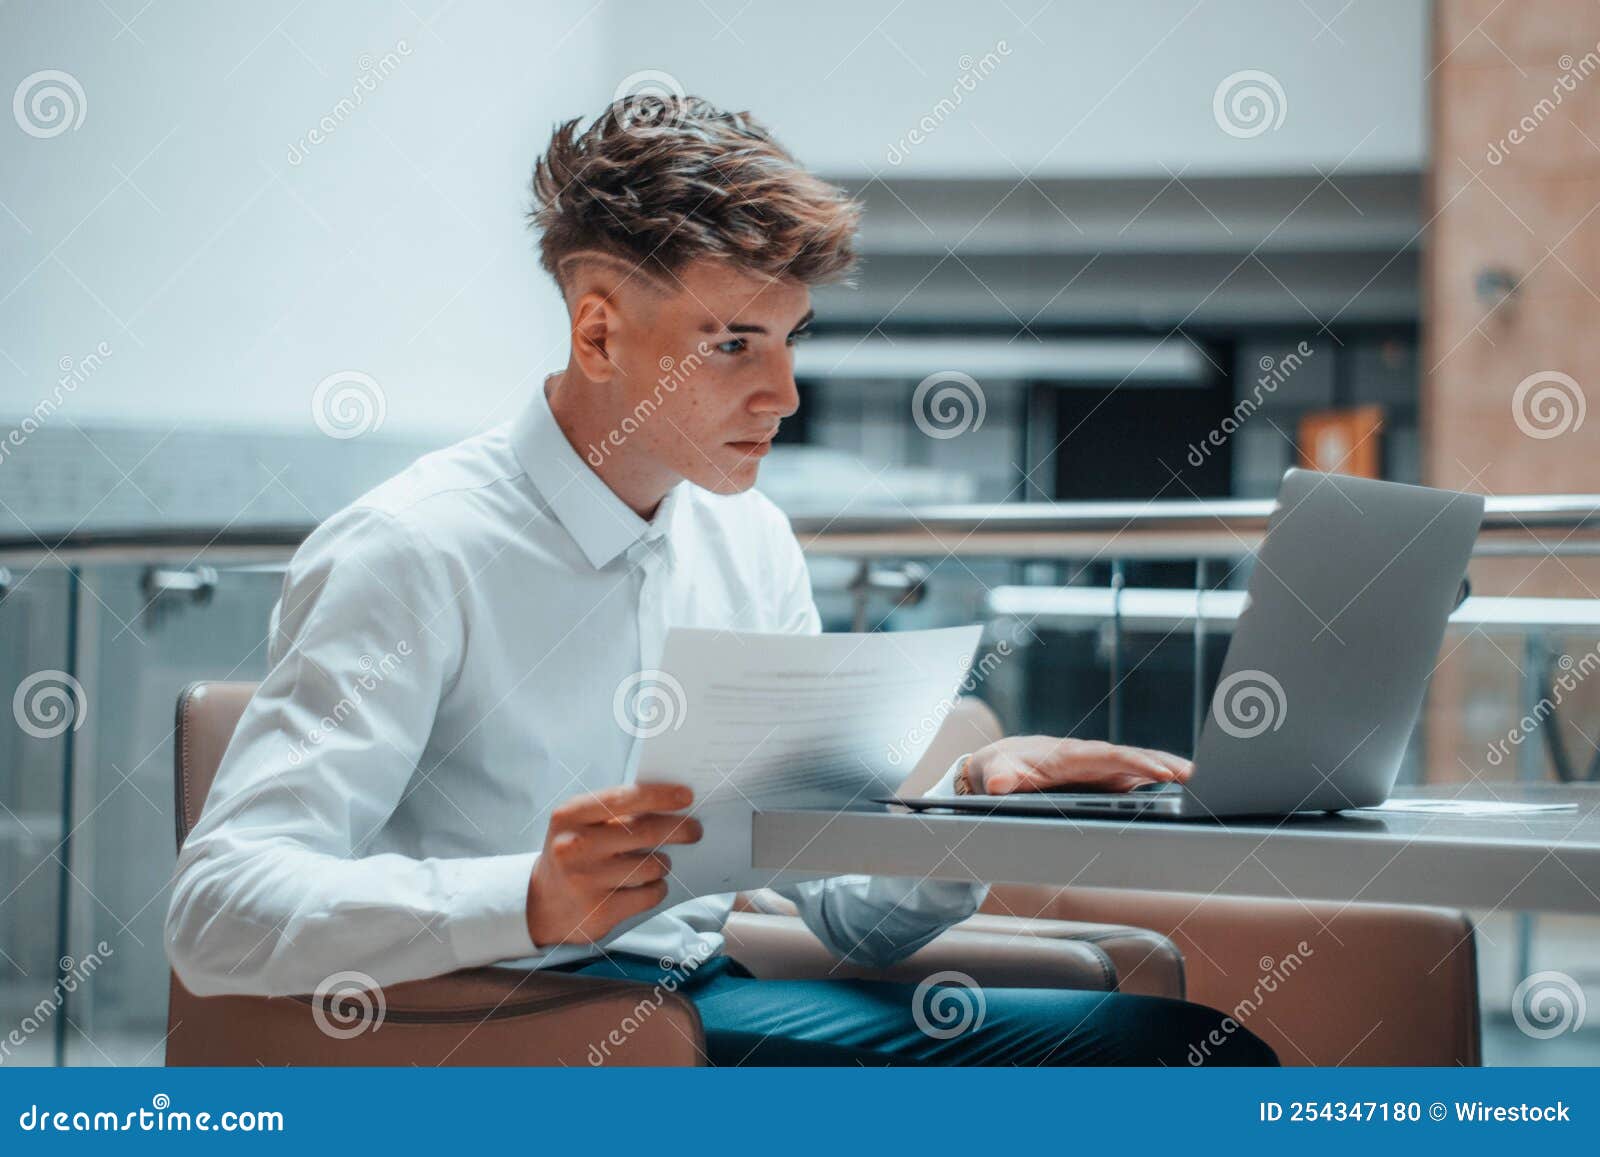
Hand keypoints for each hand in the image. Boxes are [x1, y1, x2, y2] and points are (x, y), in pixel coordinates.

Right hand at [525, 782, 701, 947]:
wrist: (540, 903)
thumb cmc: (573, 852)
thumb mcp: (580, 823)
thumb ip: (615, 810)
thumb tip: (671, 800)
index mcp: (570, 816)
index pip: (623, 798)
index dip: (659, 795)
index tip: (687, 795)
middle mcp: (574, 846)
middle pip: (645, 831)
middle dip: (679, 829)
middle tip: (695, 830)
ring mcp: (586, 881)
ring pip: (652, 866)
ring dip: (664, 863)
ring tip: (658, 863)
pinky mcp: (600, 912)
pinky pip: (650, 894)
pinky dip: (658, 888)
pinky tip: (648, 886)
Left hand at [967, 736, 1192, 794]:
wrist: (1002, 763)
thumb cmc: (1002, 767)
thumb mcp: (996, 773)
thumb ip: (999, 778)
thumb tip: (996, 782)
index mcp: (1069, 755)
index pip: (1107, 756)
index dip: (1134, 762)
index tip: (1158, 770)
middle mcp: (1088, 757)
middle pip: (1131, 757)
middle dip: (1161, 763)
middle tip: (1194, 774)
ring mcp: (1097, 767)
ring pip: (1137, 764)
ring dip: (1166, 769)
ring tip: (1199, 778)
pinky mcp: (1101, 777)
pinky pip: (1133, 775)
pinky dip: (1156, 777)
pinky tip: (1181, 786)